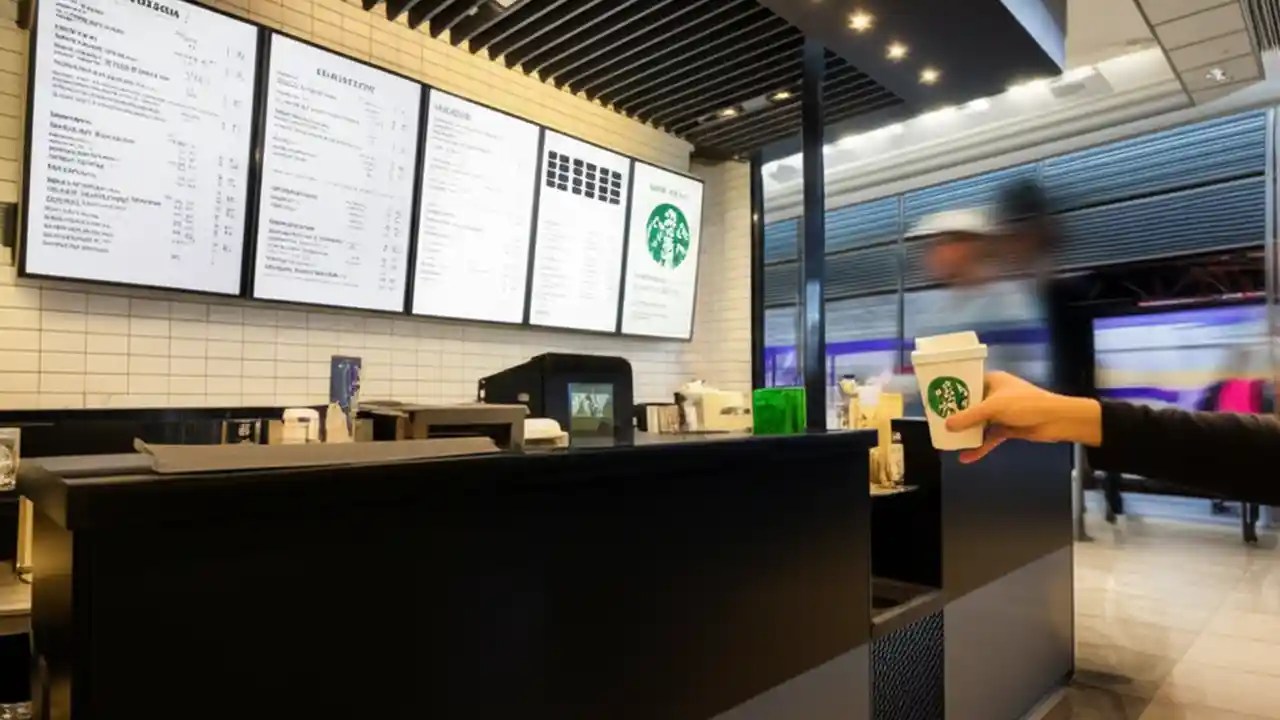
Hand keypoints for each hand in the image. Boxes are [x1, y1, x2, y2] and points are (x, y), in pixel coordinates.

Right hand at [944, 371, 1102, 462]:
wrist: (1056, 420)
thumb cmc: (1026, 404)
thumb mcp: (993, 407)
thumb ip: (969, 417)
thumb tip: (946, 425)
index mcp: (992, 381)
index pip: (967, 383)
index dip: (951, 391)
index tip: (935, 399)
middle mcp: (994, 395)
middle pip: (970, 405)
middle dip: (955, 415)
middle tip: (936, 422)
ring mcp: (1001, 413)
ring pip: (978, 423)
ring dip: (966, 433)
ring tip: (947, 441)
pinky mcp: (1007, 428)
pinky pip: (988, 437)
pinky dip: (979, 447)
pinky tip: (966, 457)